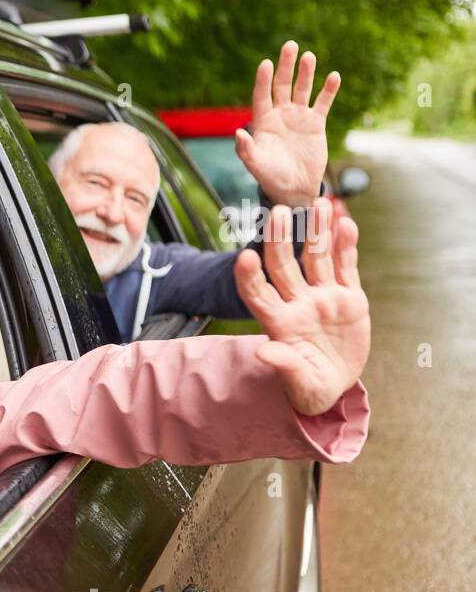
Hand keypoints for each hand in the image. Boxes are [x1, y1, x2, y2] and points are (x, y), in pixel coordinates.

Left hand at [234, 199, 369, 415]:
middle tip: (277, 211)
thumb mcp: (299, 384)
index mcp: (279, 324)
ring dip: (316, 231)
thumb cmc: (309, 388)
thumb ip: (283, 365)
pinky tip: (345, 223)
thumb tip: (261, 352)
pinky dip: (346, 246)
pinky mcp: (348, 297)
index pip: (257, 294)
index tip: (242, 257)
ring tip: (319, 203)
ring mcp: (322, 298)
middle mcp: (297, 304)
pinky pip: (346, 266)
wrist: (337, 384)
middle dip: (280, 239)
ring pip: (316, 258)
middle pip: (284, 266)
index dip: (249, 277)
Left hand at [235, 41, 339, 207]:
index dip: (263, 80)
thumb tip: (238, 132)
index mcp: (263, 122)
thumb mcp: (256, 165)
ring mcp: (298, 117)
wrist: (294, 188)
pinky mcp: (316, 123)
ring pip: (302, 90)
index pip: (262, 96)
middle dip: (285, 66)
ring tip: (309, 56)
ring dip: (306, 73)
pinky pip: (323, 103)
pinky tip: (333, 76)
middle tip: (290, 45)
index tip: (265, 63)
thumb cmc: (270, 177)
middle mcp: (280, 115)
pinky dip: (328, 90)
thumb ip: (245, 150)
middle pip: (282, 85)